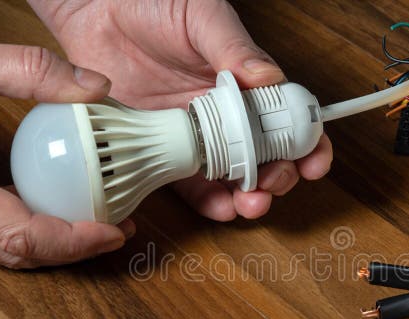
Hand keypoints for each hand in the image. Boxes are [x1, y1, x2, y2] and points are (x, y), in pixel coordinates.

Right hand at [0, 31, 133, 267]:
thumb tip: (96, 87)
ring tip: (95, 223)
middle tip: (116, 229)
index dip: (75, 240)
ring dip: (50, 244)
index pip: (20, 235)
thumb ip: (33, 71)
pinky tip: (53, 213)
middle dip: (72, 247)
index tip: (114, 231)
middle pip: (14, 253)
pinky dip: (22, 233)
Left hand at [29, 0, 332, 220]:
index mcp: (244, 83)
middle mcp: (225, 114)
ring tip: (250, 203)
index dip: (307, 143)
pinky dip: (209, 202)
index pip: (287, 118)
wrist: (95, 9)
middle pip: (265, 156)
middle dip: (278, 176)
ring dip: (248, 197)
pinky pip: (189, 184)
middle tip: (275, 182)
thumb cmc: (153, 3)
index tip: (313, 161)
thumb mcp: (201, 15)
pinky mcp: (162, 149)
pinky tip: (221, 208)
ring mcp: (195, 135)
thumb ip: (233, 47)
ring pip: (232, 177)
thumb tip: (268, 79)